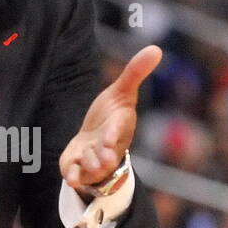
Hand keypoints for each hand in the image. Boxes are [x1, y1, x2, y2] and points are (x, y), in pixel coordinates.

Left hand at [59, 45, 161, 189]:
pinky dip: (73, 177)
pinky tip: (70, 179)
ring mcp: (92, 159)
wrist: (96, 139)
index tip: (109, 140)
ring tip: (86, 164)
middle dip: (103, 157)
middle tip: (103, 159)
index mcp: (119, 128)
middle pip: (106, 154)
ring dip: (88, 165)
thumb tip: (156, 49)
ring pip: (90, 165)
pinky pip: (75, 174)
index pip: (117, 131)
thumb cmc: (111, 115)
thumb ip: (135, 73)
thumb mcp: (122, 92)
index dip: (113, 135)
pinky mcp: (77, 166)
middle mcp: (107, 147)